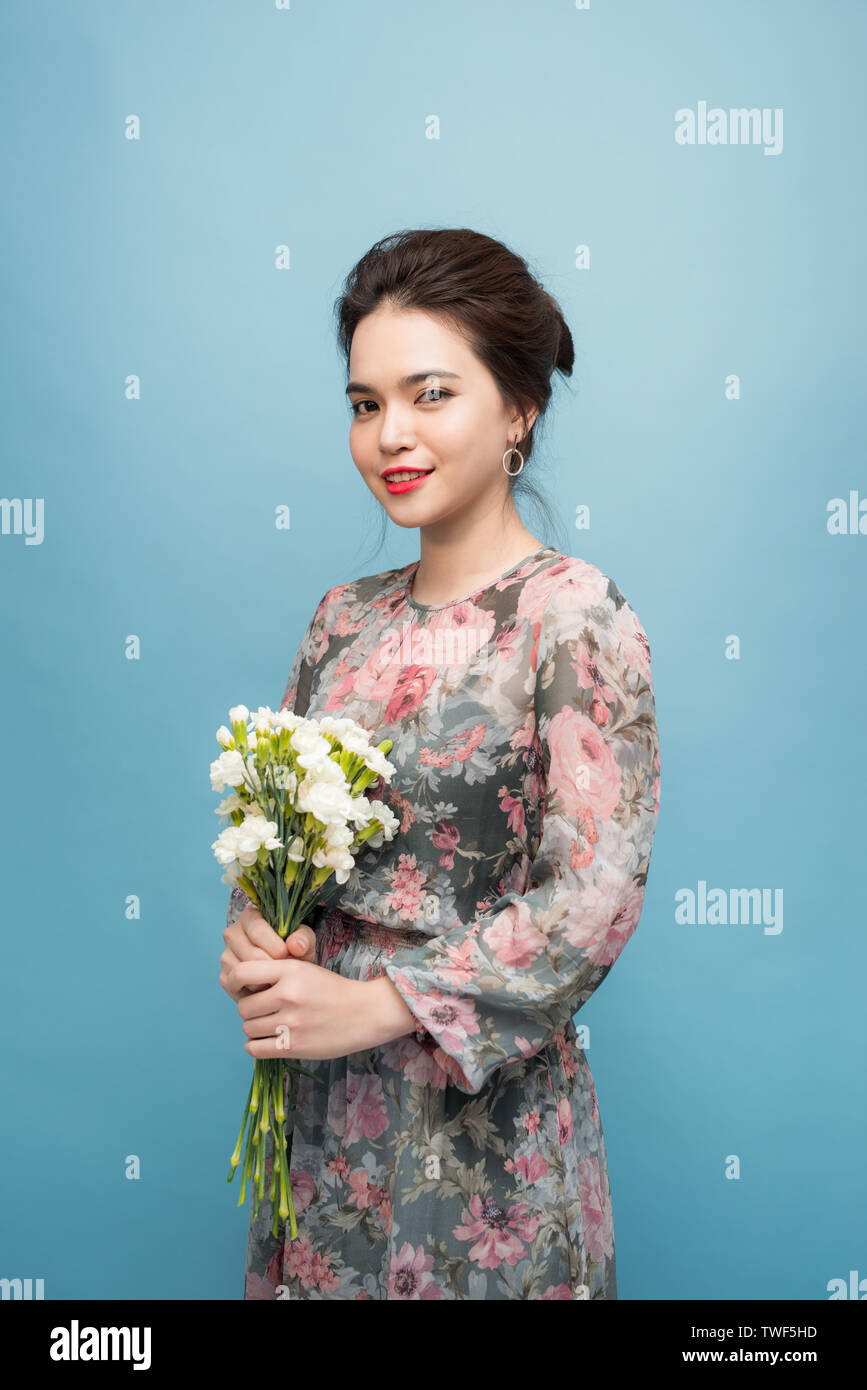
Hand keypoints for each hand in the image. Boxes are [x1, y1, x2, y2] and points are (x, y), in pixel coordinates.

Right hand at [219, 904, 315, 1003]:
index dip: (277, 947)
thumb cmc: (293, 949)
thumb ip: (303, 939)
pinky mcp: (225, 977)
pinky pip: (238, 987)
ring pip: (245, 973)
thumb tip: (296, 946)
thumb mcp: (303, 940)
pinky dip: (255, 991)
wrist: (284, 969)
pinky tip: (267, 986)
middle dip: (273, 966)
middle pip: (252, 955)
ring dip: (265, 980)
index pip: (258, 931)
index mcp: (249, 917)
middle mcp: (232, 934)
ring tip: (278, 978)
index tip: (289, 955)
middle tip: (285, 970)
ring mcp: (225, 955)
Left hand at [231, 956, 369, 1060]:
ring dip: (254, 1028)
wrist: (364, 1013)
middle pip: (243, 1007)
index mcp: (290, 970)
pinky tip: (268, 1040)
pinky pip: (254, 1048)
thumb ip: (275, 974)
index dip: (235, 981)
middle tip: (264, 1010)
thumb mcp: (305, 969)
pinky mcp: (293, 1046)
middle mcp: (288, 995)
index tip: (239, 987)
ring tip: (270, 1025)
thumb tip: (241, 986)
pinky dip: (256, 1046)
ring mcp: (290, 1022)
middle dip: (250, 1010)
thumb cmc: (332, 990)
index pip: (242, 973)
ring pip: (248, 1028)